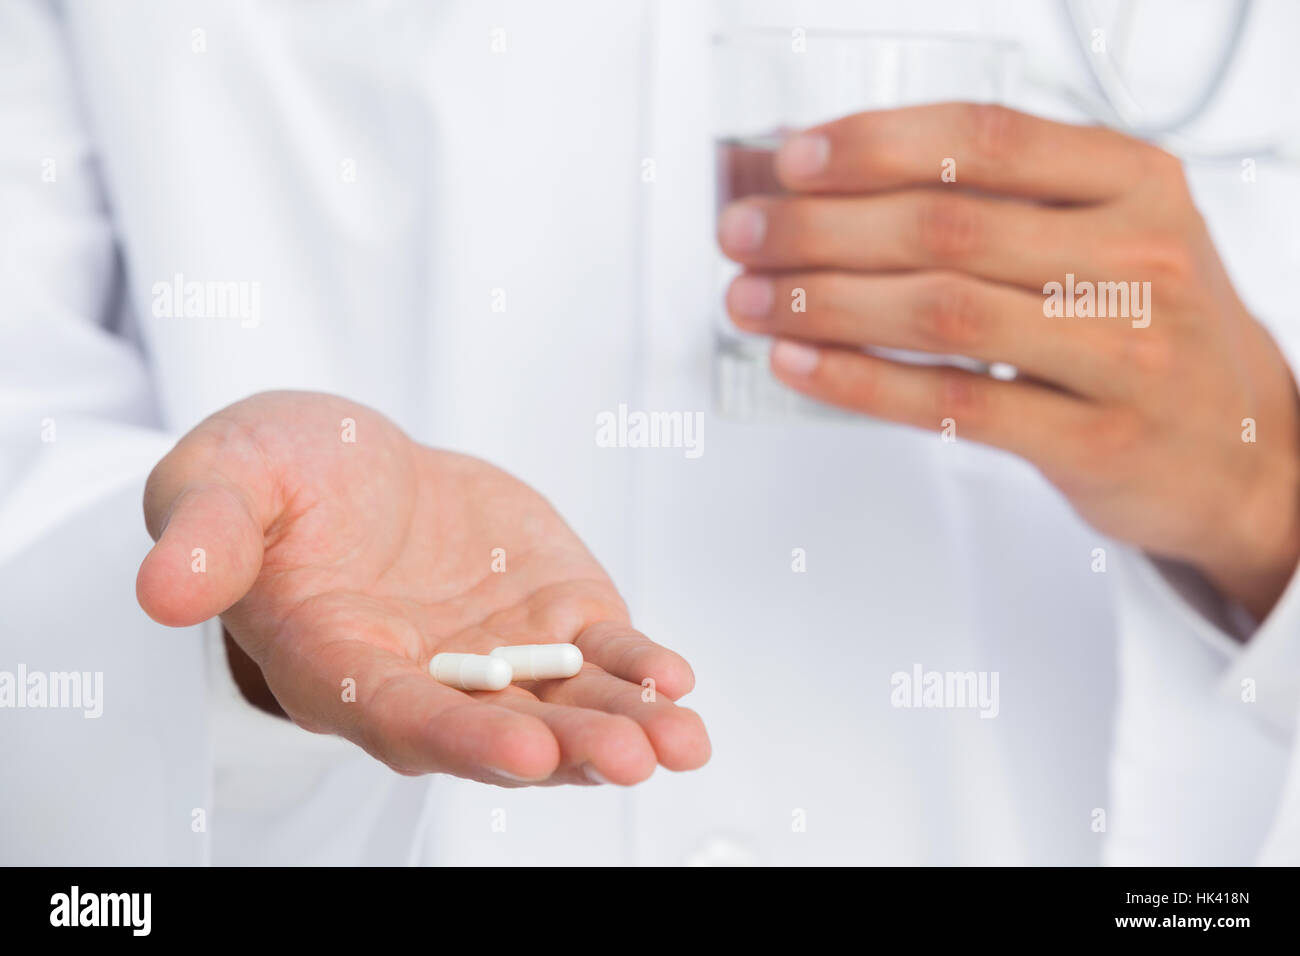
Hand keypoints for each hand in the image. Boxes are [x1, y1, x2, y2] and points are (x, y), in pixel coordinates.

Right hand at [136, 391, 708, 784]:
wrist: (351, 464)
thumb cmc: (277, 478)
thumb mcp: (223, 480)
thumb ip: (205, 535)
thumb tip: (164, 589)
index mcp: (338, 664)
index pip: (400, 718)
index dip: (459, 737)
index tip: (522, 747)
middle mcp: (425, 678)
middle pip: (500, 731)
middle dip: (566, 749)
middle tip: (632, 760)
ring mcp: (495, 654)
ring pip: (563, 704)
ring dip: (622, 726)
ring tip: (681, 742)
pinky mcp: (547, 615)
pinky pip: (598, 654)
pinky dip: (636, 668)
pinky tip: (674, 682)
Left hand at [720, 103, 1299, 618]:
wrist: (1245, 453)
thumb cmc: (1151, 330)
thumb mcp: (1110, 235)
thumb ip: (1001, 204)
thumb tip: (839, 183)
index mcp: (1135, 183)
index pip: (984, 139)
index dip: (873, 145)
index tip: (793, 161)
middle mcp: (1136, 258)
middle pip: (944, 225)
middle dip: (820, 228)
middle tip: (746, 237)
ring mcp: (1123, 352)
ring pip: (938, 312)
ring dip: (821, 303)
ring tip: (750, 301)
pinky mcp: (1095, 439)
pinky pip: (953, 405)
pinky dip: (860, 382)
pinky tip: (800, 364)